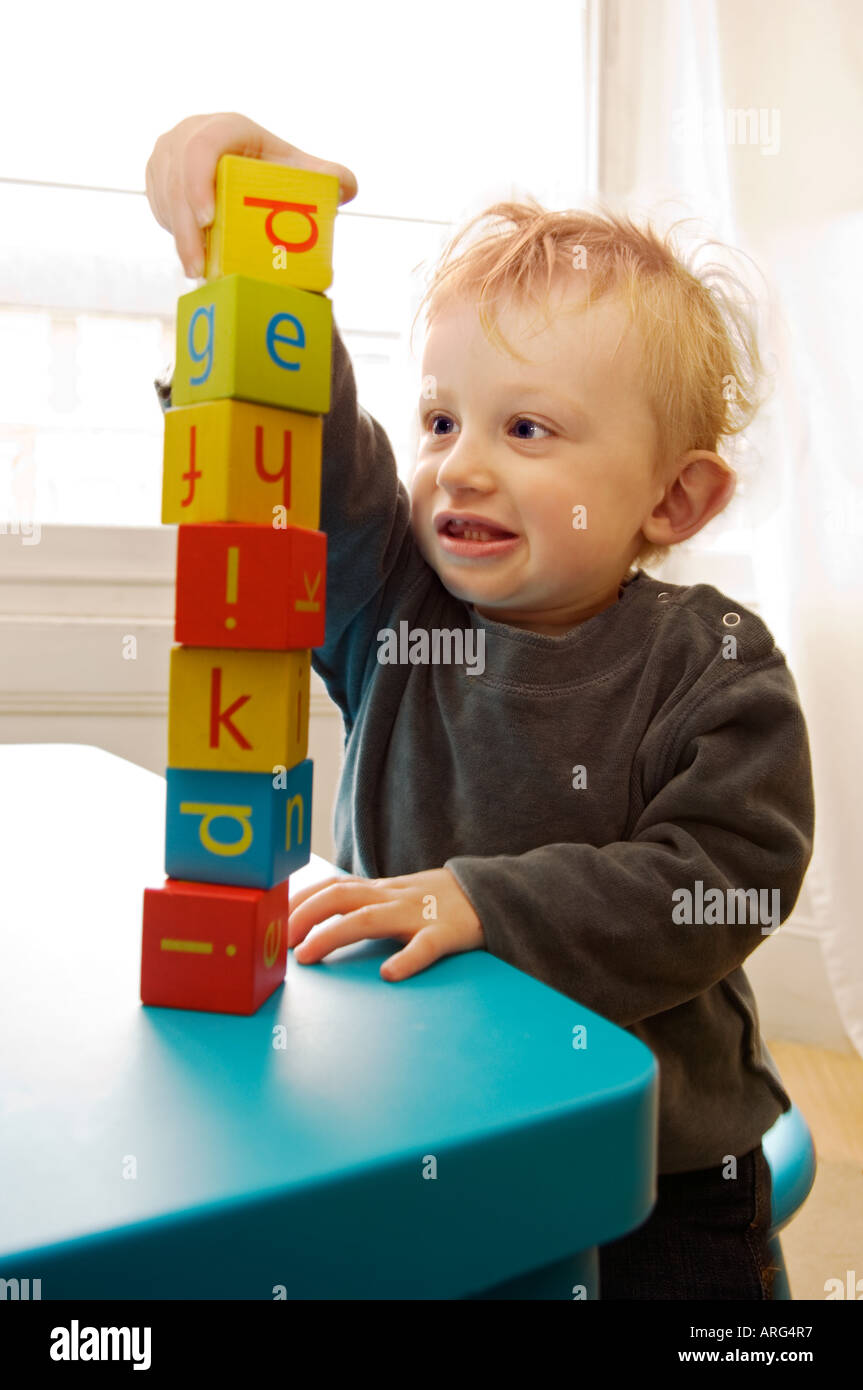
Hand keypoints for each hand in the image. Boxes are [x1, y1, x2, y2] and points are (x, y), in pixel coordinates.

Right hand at [144, 111, 358, 277]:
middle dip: (185, 225)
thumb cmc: (274, 170)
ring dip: (177, 235)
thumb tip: (346, 186)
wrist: (243, 170)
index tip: (209, 219)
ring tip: (196, 270)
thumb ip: (326, 175)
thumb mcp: (298, 170)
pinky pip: (157, 203)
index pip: (203, 146)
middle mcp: (190, 133)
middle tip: (198, 266)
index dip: (199, 180)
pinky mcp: (158, 174)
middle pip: (177, 178)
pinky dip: (171, 230)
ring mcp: (169, 153)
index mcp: (226, 128)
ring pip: (163, 194)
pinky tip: (189, 254)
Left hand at [288, 868, 485, 981]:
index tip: (269, 919)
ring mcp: (419, 914)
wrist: (494, 893)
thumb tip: (318, 923)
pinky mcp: (447, 933)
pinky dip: (407, 959)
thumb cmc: (438, 903)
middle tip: (278, 943)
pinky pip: (426, 946)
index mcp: (381, 891)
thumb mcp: (398, 897)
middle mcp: (393, 897)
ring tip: (308, 956)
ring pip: (370, 918)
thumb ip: (365, 906)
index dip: (298, 901)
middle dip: (304, 916)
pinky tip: (390, 975)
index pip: (332, 887)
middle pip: (340, 897)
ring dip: (333, 936)